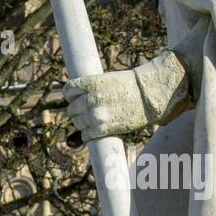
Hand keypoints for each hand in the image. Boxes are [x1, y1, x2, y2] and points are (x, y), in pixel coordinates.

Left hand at [63, 51, 189, 141]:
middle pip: (72, 109)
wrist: (148, 96)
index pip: (68, 91)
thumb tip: (75, 97)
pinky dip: (88, 135)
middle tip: (87, 112)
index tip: (75, 98)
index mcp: (90, 83)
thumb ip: (90, 88)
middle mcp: (90, 99)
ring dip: (82, 124)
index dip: (71, 96)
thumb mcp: (106, 80)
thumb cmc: (128, 86)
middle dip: (77, 111)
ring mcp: (96, 114)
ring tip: (92, 122)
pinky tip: (94, 132)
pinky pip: (86, 135)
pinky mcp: (103, 128)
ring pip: (78, 123)